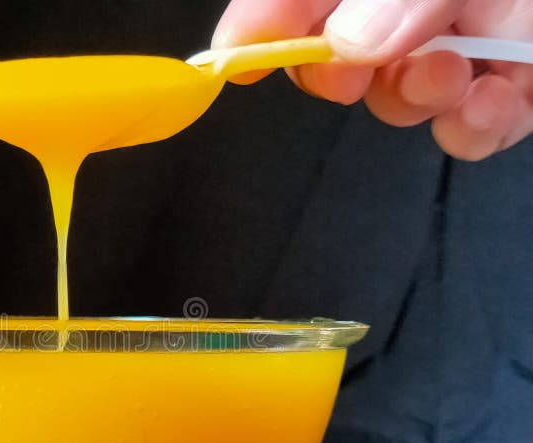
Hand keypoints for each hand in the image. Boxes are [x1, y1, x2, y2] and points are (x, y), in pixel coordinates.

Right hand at [213, 0, 532, 160]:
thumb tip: (350, 41)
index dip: (262, 20)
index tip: (234, 60)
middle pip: (342, 44)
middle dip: (343, 68)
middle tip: (354, 72)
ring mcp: (472, 34)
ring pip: (403, 91)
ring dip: (413, 98)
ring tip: (449, 78)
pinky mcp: (517, 79)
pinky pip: (474, 122)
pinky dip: (475, 127)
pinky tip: (493, 105)